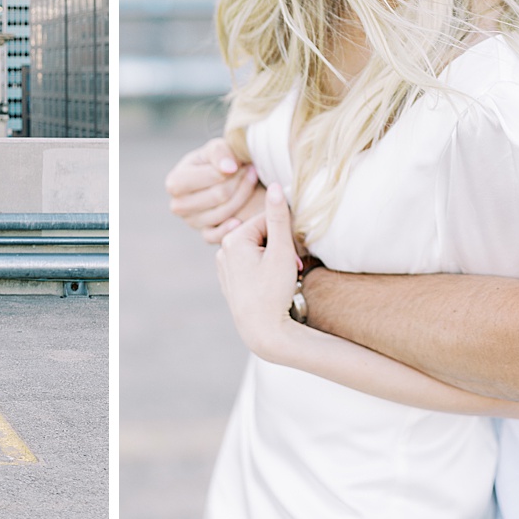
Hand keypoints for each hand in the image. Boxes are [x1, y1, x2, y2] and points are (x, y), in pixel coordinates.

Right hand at [166, 138, 260, 243]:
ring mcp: (191, 221)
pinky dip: (230, 229)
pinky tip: (241, 221)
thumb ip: (220, 153)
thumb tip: (228, 168)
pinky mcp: (204, 234)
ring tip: (253, 181)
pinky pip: (218, 237)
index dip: (230, 170)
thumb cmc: (217, 160)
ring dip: (243, 197)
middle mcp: (178, 205)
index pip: (209, 178)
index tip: (245, 163)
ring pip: (222, 214)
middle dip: (240, 182)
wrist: (223, 177)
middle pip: (218, 196)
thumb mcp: (216, 149)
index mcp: (175, 182)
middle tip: (253, 172)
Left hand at [215, 183, 300, 360]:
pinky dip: (264, 270)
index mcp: (233, 239)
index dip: (286, 235)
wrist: (263, 332)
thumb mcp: (281, 251)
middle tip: (294, 267)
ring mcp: (224, 267)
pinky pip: (250, 266)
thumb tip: (277, 186)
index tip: (295, 252)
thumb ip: (279, 217)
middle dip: (281, 247)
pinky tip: (272, 285)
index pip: (268, 221)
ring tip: (286, 276)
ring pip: (257, 250)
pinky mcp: (229, 281)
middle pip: (261, 235)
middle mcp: (223, 250)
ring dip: (274, 258)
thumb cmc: (273, 291)